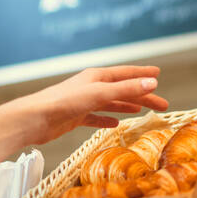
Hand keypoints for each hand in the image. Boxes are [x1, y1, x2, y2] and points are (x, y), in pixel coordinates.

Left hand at [12, 66, 169, 146]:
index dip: (143, 74)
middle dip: (142, 96)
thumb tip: (152, 82)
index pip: (126, 73)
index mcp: (97, 76)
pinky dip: (107, 119)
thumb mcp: (100, 93)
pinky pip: (96, 117)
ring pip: (111, 103)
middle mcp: (91, 86)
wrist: (35, 118)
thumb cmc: (64, 102)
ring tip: (142, 111)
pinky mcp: (75, 117)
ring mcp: (83, 102)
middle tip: (162, 104)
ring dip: (127, 106)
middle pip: (122, 90)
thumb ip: (126, 90)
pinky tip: (114, 124)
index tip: (158, 73)